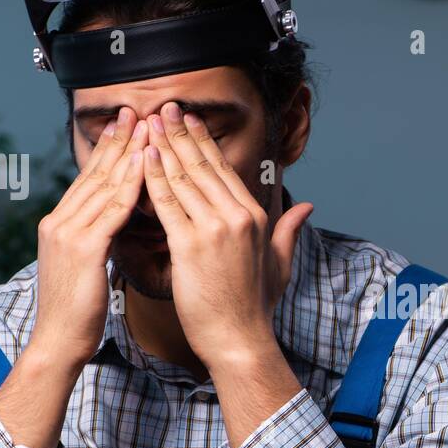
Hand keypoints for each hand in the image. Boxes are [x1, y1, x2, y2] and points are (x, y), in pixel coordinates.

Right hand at [28, 108, 147, 371]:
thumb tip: (115, 222)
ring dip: (129, 153)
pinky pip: (112, 209)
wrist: (58, 342)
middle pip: (96, 172)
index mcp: (59, 223)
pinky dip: (130, 185)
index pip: (89, 178)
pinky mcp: (82, 247)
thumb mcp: (85, 265)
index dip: (110, 150)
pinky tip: (147, 166)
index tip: (128, 125)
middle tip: (139, 111)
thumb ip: (96, 238)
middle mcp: (59, 220)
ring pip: (104, 184)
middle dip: (120, 140)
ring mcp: (68, 232)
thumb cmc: (77, 311)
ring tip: (148, 127)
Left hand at [142, 101, 312, 370]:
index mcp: (256, 217)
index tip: (189, 121)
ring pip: (183, 178)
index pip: (224, 171)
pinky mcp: (190, 245)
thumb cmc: (255, 307)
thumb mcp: (280, 263)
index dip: (204, 142)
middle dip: (181, 134)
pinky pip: (166, 203)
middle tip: (164, 108)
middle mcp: (237, 216)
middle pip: (203, 166)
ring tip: (148, 124)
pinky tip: (141, 159)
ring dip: (163, 147)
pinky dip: (152, 178)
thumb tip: (307, 207)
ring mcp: (214, 229)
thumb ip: (289, 230)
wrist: (238, 339)